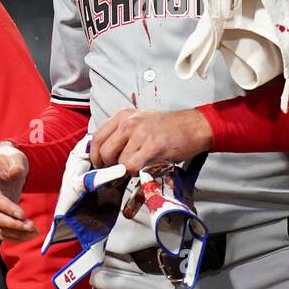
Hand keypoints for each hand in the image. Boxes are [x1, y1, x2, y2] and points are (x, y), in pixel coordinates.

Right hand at [0, 144, 36, 241]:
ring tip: (34, 231)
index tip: (23, 215)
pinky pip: (2, 231)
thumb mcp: (14, 156)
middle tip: (32, 226)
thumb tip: (15, 172)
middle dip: (15, 224)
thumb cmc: (8, 159)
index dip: (8, 209)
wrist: (1, 164)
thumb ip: (15, 164)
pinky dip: (15, 236)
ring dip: (17, 233)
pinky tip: (29, 234)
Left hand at [90, 109, 212, 172]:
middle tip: (117, 171)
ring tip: (137, 166)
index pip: (97, 138)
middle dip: (108, 166)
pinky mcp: (152, 147)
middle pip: (104, 152)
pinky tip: (143, 167)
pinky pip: (132, 167)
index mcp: (123, 116)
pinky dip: (134, 173)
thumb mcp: (139, 123)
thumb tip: (104, 156)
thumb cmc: (167, 128)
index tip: (102, 165)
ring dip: (125, 170)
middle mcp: (129, 123)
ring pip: (118, 162)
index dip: (96, 156)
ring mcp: (140, 134)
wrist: (192, 127)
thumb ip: (121, 135)